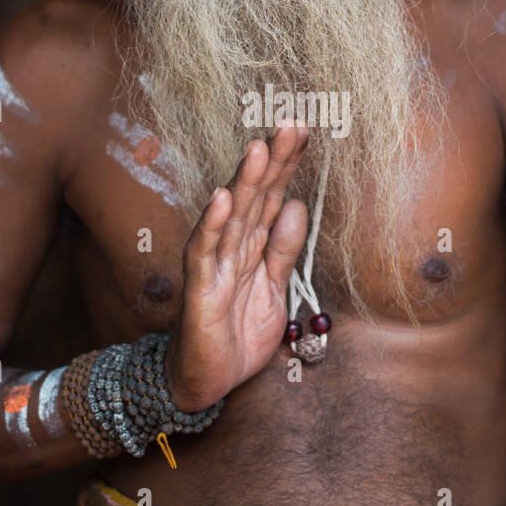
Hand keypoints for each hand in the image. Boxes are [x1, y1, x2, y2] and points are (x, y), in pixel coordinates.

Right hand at [166, 124, 309, 410]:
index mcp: (252, 245)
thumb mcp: (273, 288)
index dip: (288, 165)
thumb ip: (282, 249)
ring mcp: (214, 264)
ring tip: (259, 148)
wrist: (206, 382)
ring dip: (244, 182)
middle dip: (274, 160)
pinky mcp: (199, 288)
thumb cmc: (236, 334)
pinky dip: (213, 225)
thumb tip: (296, 205)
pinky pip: (204, 251)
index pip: (272, 195)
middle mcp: (232, 246)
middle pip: (255, 195)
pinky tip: (222, 198)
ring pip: (231, 216)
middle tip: (292, 123)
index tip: (306, 131)